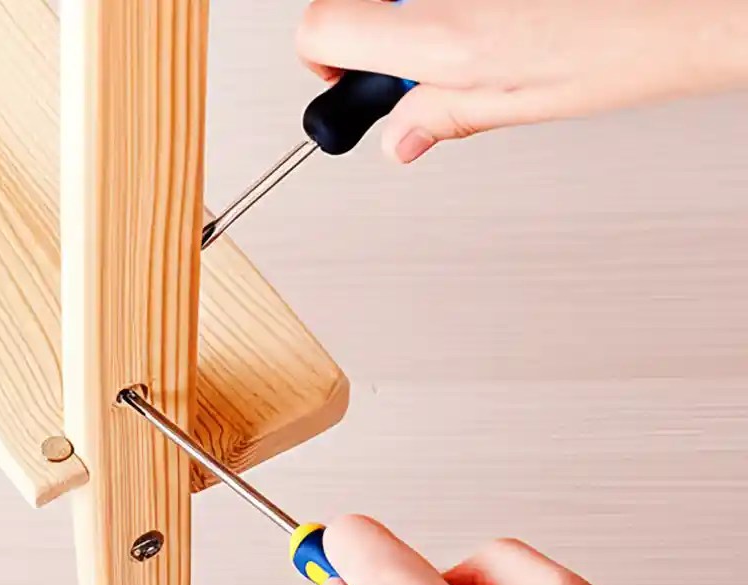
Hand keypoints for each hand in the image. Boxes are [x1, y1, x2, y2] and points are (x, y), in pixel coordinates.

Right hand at [296, 0, 747, 161]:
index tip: (348, 73)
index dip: (323, 58)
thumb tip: (397, 138)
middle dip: (380, 32)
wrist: (697, 0)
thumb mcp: (523, 101)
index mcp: (441, 34)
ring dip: (428, 12)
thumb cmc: (631, 43)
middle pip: (357, 0)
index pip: (320, 28)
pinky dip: (467, 1)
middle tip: (429, 56)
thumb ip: (441, 115)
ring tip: (491, 24)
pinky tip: (514, 8)